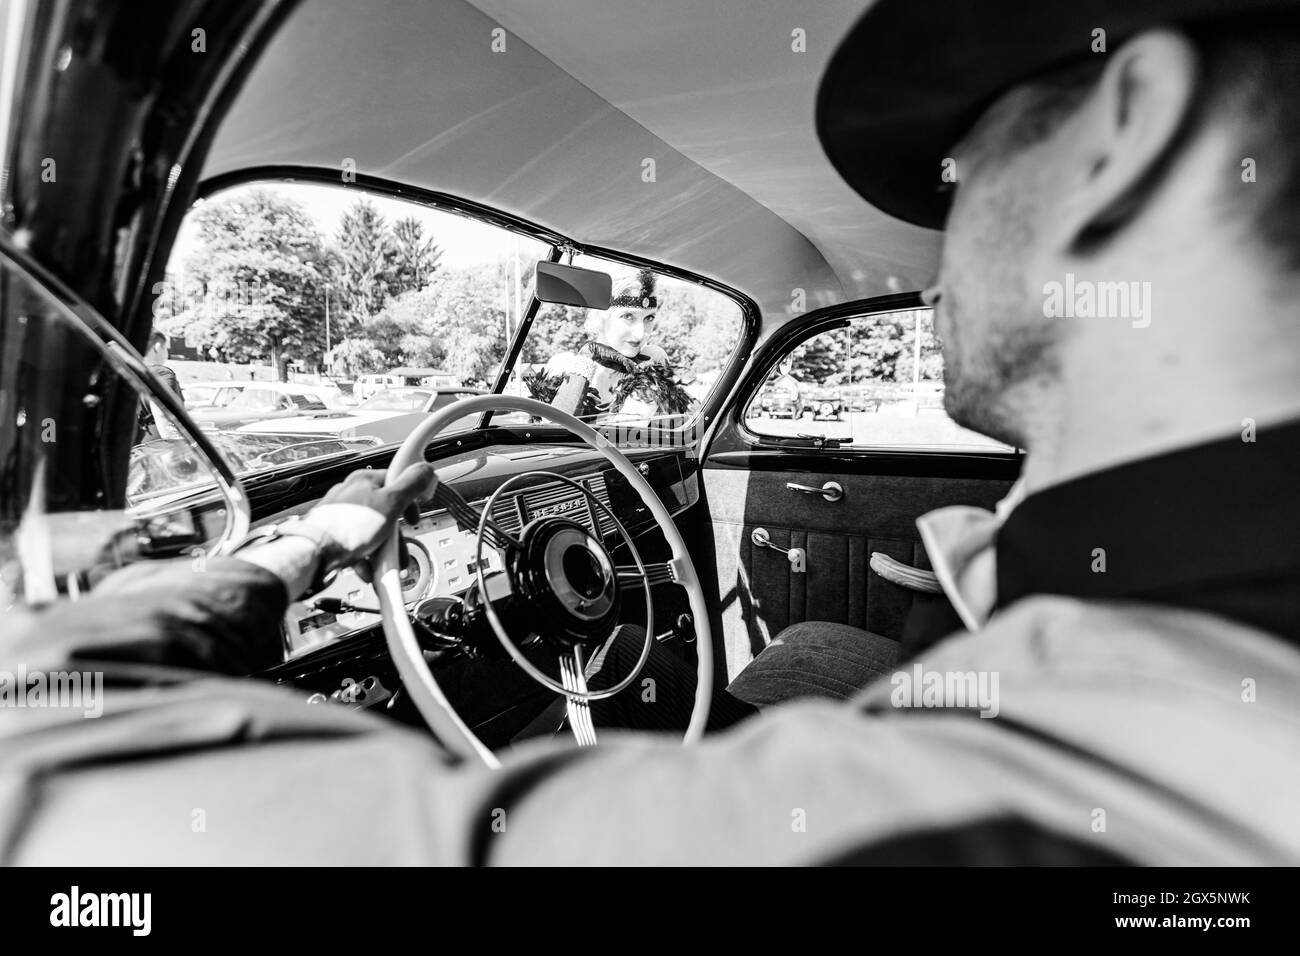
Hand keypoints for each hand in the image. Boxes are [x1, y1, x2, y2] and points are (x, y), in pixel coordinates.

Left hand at [299, 464, 437, 576]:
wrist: (313, 555)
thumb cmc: (345, 530)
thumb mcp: (390, 504)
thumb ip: (411, 485)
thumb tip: (425, 470)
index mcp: (364, 481)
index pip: (397, 480)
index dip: (411, 499)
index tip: (415, 512)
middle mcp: (351, 494)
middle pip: (386, 512)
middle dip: (396, 535)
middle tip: (399, 546)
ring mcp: (342, 515)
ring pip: (373, 530)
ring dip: (383, 549)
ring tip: (384, 561)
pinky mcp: (335, 534)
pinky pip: (358, 544)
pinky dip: (367, 557)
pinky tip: (369, 566)